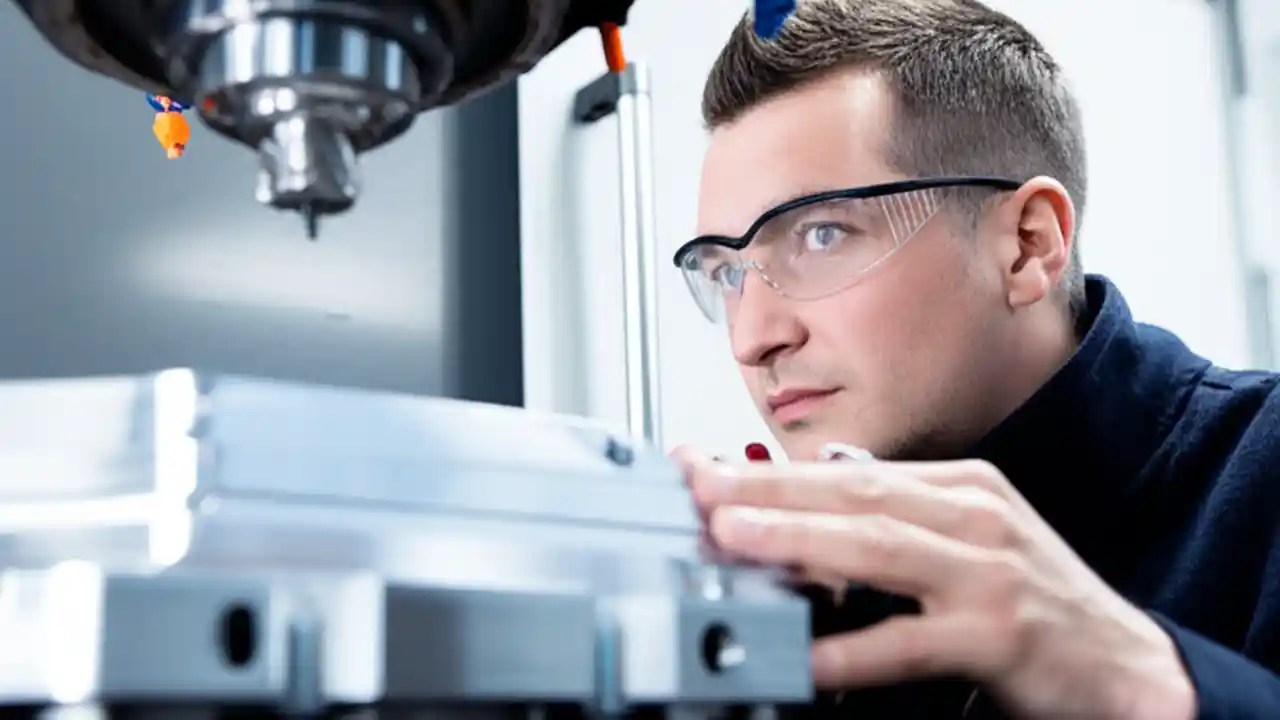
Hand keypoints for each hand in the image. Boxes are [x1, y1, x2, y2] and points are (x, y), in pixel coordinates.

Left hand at [674, 447, 1195, 719]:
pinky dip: (855, 646)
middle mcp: (973, 516)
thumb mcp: (965, 544)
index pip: (846, 474)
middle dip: (765, 490)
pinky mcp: (1001, 635)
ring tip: (731, 535)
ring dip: (797, 539)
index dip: (769, 472)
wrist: (1130, 670)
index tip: (703, 468)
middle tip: (696, 488)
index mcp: (959, 488)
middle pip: (850, 495)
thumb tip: (817, 492)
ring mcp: (988, 573)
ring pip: (877, 548)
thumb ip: (895, 518)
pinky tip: (807, 652)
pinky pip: (912, 642)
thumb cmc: (1037, 606)